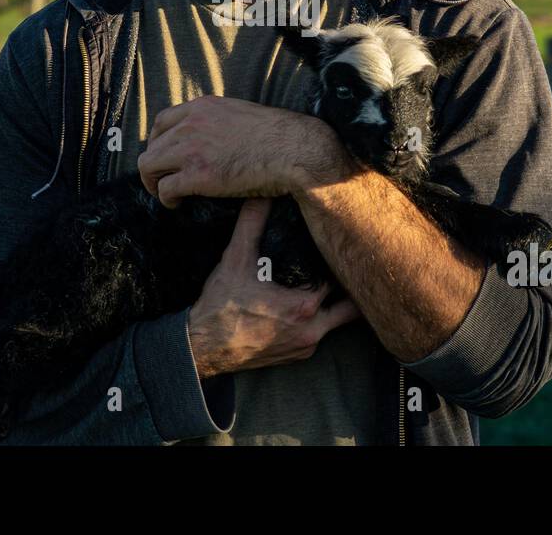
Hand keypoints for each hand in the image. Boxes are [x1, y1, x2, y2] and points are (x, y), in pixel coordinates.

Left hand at [139, 95, 349, 207]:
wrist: (295, 150)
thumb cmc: (277, 136)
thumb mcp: (241, 114)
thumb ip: (219, 120)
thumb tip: (213, 136)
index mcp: (202, 108)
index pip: (161, 122)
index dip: (158, 142)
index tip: (165, 156)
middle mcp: (191, 125)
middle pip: (151, 146)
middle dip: (154, 166)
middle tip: (162, 180)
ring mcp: (192, 149)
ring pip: (149, 166)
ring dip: (154, 183)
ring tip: (165, 193)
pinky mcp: (198, 175)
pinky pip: (166, 189)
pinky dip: (166, 199)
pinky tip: (176, 204)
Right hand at [188, 198, 361, 379]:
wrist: (202, 348)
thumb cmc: (220, 306)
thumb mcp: (235, 259)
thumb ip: (251, 223)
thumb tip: (261, 194)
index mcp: (304, 305)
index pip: (338, 277)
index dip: (337, 260)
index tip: (335, 247)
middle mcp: (312, 330)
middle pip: (350, 307)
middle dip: (350, 287)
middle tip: (344, 266)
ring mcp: (306, 347)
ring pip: (335, 323)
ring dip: (333, 305)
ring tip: (328, 282)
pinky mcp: (296, 357)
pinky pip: (318, 335)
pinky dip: (316, 320)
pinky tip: (304, 304)